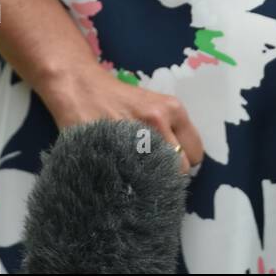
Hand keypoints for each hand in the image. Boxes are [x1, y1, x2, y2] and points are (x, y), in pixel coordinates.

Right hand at [37, 63, 204, 175]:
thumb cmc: (117, 97)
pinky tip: (120, 180)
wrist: (80, 86)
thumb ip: (168, 129)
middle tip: (153, 174)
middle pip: (181, 170)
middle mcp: (159, 122)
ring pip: (160, 181)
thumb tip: (181, 163)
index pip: (195, 152)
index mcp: (172, 110)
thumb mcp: (150, 105)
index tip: (170, 165)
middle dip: (170, 176)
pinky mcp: (113, 150)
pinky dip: (129, 188)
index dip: (183, 161)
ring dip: (152, 185)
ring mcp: (136, 138)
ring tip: (137, 179)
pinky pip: (132, 183)